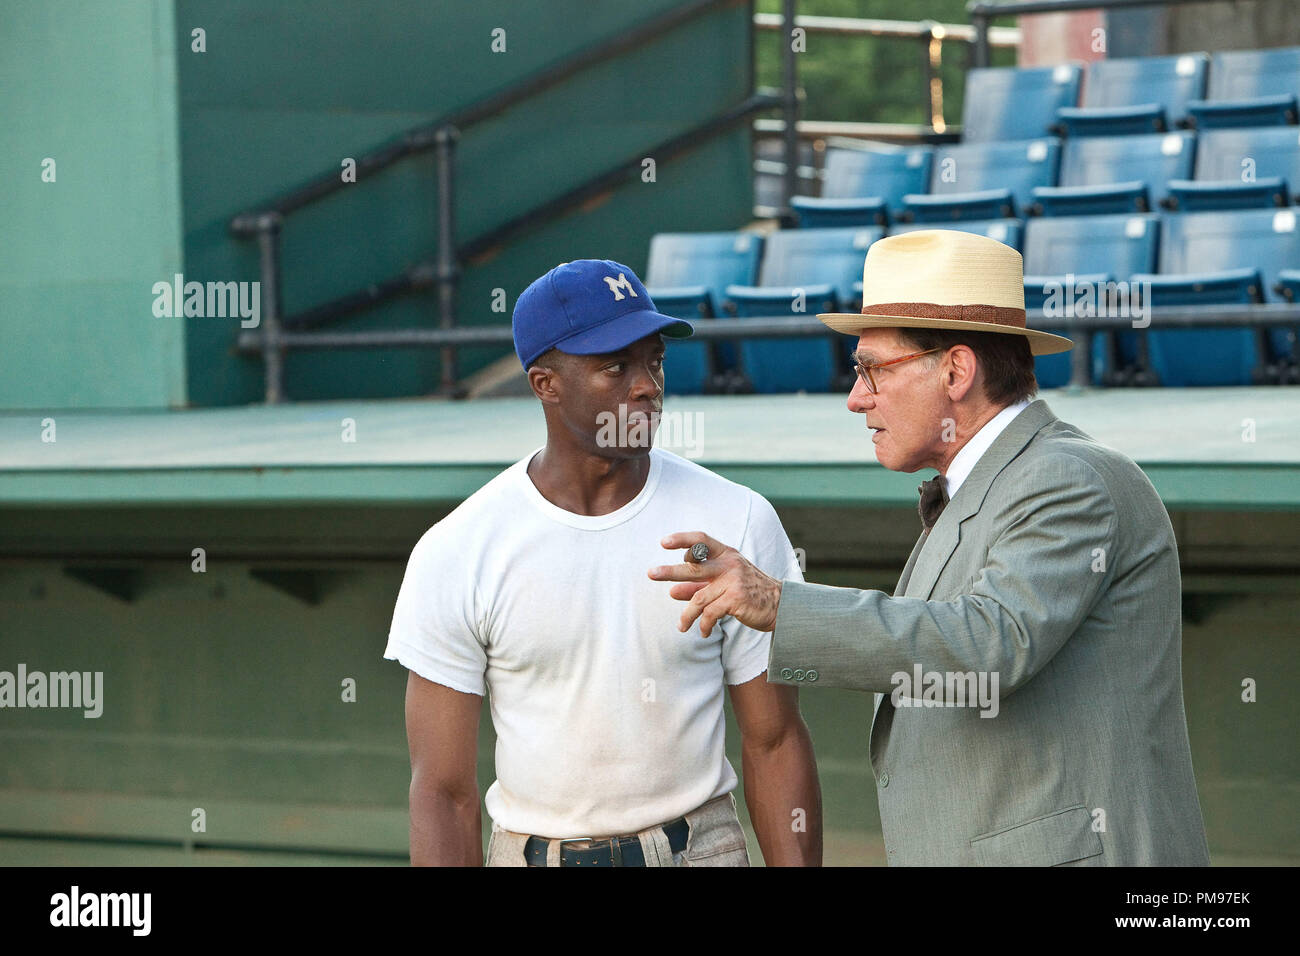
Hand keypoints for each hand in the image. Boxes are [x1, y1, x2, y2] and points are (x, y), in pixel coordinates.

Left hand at [648, 532, 782, 637]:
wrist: (781, 606)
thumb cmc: (750, 593)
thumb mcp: (724, 584)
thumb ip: (698, 586)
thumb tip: (672, 591)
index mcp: (727, 554)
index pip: (701, 541)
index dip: (682, 540)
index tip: (664, 542)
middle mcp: (729, 564)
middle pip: (694, 566)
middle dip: (670, 570)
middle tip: (651, 573)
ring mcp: (733, 580)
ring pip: (699, 598)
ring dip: (687, 615)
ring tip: (681, 627)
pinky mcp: (736, 598)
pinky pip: (710, 613)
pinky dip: (704, 625)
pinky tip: (703, 631)